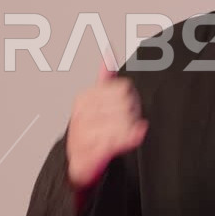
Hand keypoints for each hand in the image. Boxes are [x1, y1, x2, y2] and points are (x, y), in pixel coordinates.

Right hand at [66, 55, 148, 189]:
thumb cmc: (89, 131)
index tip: (131, 106)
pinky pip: (119, 140)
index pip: (122, 87)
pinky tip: (137, 134)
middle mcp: (83, 114)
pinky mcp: (92, 151)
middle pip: (125, 103)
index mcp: (85, 98)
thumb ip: (104, 77)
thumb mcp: (95, 101)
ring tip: (130, 130)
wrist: (77, 163)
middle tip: (131, 119)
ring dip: (132, 126)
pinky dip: (132, 137)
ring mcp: (86, 132)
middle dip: (133, 112)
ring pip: (124, 121)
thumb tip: (108, 52)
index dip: (132, 97)